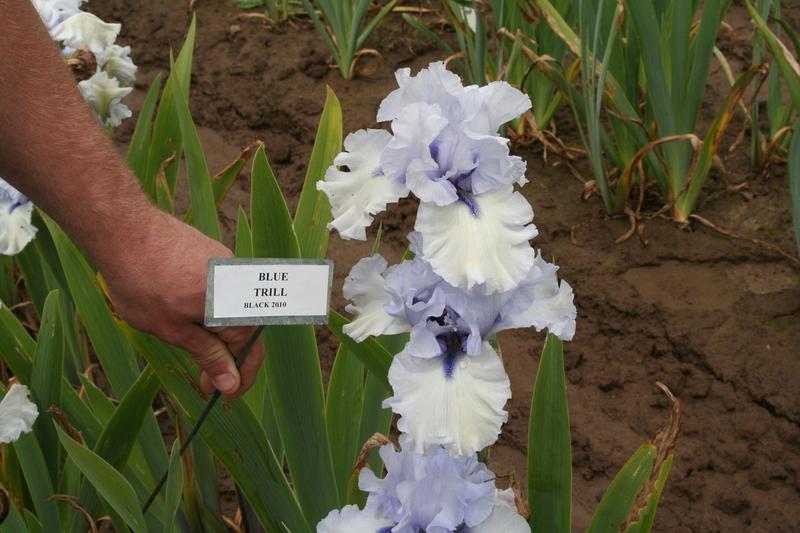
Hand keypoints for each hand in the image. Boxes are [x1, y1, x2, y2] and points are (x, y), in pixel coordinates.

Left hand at [97, 209, 264, 399]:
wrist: (126, 230)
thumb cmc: (145, 283)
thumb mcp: (174, 330)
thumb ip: (208, 356)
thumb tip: (231, 383)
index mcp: (236, 308)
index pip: (250, 353)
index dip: (237, 379)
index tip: (222, 396)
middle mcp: (243, 285)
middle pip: (246, 333)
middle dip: (228, 360)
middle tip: (204, 381)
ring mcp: (232, 267)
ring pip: (235, 312)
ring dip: (219, 335)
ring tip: (192, 349)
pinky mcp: (218, 256)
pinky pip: (226, 293)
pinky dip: (213, 312)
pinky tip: (189, 318)